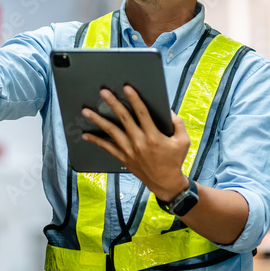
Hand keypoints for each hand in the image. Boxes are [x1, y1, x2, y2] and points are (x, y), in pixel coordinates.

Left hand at [81, 85, 190, 200]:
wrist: (165, 182)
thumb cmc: (174, 160)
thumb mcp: (183, 141)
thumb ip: (177, 123)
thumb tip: (168, 111)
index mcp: (154, 136)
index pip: (142, 113)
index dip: (134, 99)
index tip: (126, 88)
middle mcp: (139, 142)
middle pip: (123, 118)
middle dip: (113, 103)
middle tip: (103, 92)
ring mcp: (129, 150)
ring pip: (111, 132)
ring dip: (98, 120)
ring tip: (86, 111)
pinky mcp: (124, 157)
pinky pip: (107, 148)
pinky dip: (96, 141)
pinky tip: (86, 135)